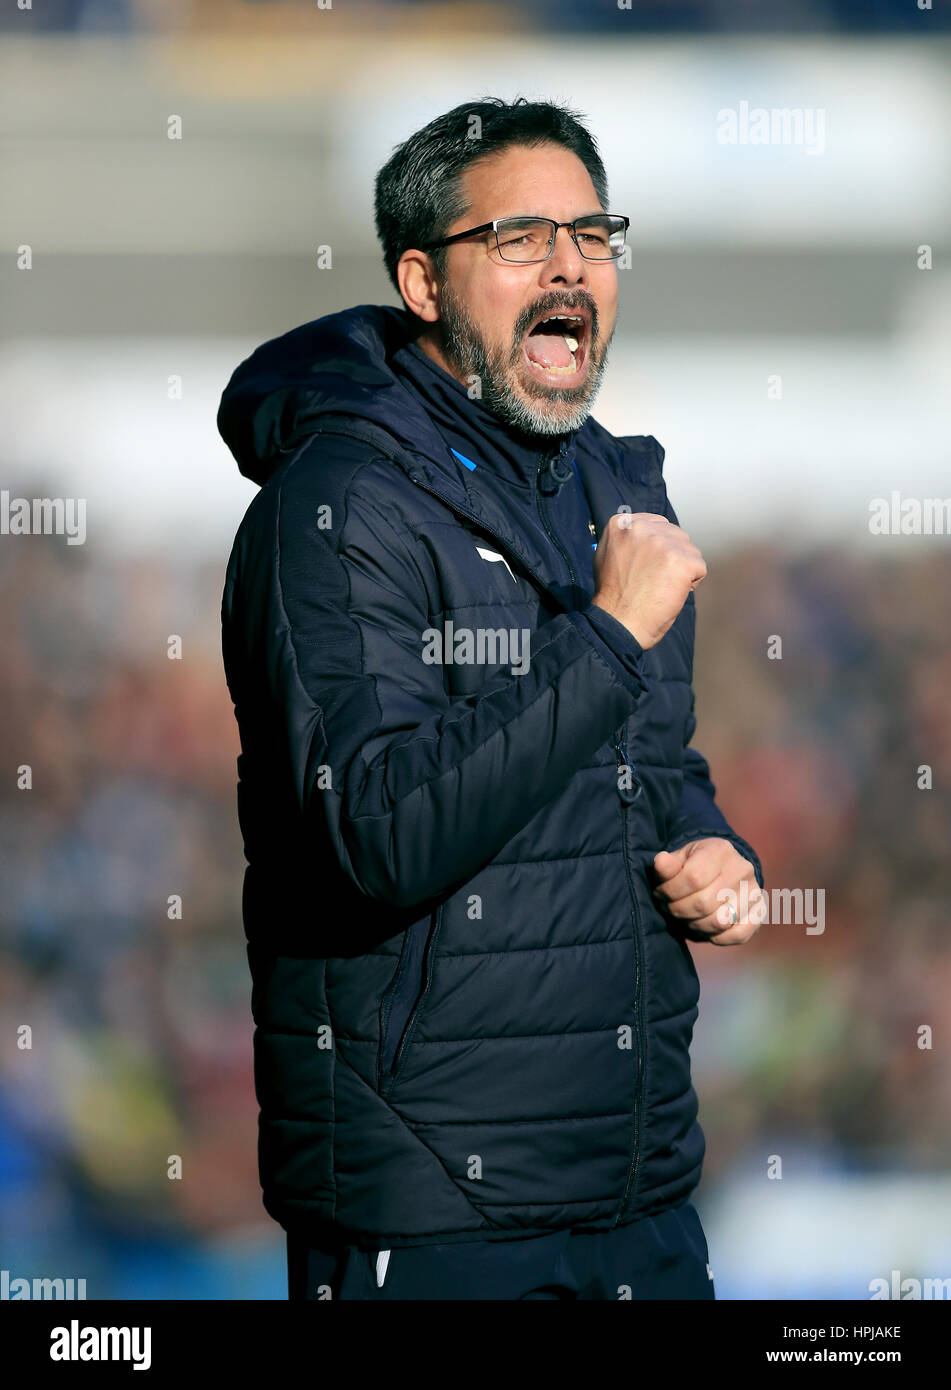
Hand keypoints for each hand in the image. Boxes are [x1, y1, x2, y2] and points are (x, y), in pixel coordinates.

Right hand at [590, 511, 705, 649]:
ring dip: (681, 570)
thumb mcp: (607, 556)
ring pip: (689, 551)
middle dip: (672, 558)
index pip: (658, 525)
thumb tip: (648, 534)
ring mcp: (662, 543)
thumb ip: (627, 540)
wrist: (618, 623)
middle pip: (676, 536)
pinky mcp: (681, 560)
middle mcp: (642, 528)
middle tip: (653, 580)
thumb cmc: (613, 597)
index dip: (658, 549)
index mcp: (622, 523)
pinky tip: (670, 593)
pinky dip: (690, 584)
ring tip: (660, 587)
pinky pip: (699, 568)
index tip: (648, 566)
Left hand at [650, 837, 764, 945]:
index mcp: (720, 849)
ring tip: (685, 917)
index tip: (660, 894)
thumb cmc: (695, 865)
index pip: (692, 877)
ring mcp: (754, 892)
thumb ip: (667, 864)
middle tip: (669, 908)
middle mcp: (742, 869)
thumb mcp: (679, 859)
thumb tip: (660, 862)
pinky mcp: (760, 912)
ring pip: (720, 921)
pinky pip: (739, 935)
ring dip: (695, 925)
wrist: (722, 870)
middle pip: (703, 903)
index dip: (670, 891)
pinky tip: (705, 929)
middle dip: (678, 910)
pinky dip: (718, 938)